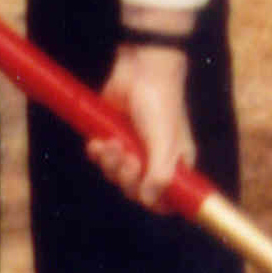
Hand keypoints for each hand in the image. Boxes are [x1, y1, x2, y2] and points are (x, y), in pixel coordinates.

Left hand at [92, 43, 194, 206]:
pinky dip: (96, 153)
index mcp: (175, 163)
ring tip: (110, 144)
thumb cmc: (160, 104)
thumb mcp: (164, 142)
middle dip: (126, 177)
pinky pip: (101, 158)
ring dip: (110, 163)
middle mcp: (154, 159)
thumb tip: (146, 200)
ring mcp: (133, 148)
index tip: (144, 196)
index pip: (168, 198)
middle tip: (127, 158)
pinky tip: (96, 142)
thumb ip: (158, 174)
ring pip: (116, 174)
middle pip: (136, 190)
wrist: (140, 70)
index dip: (155, 203)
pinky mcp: (113, 136)